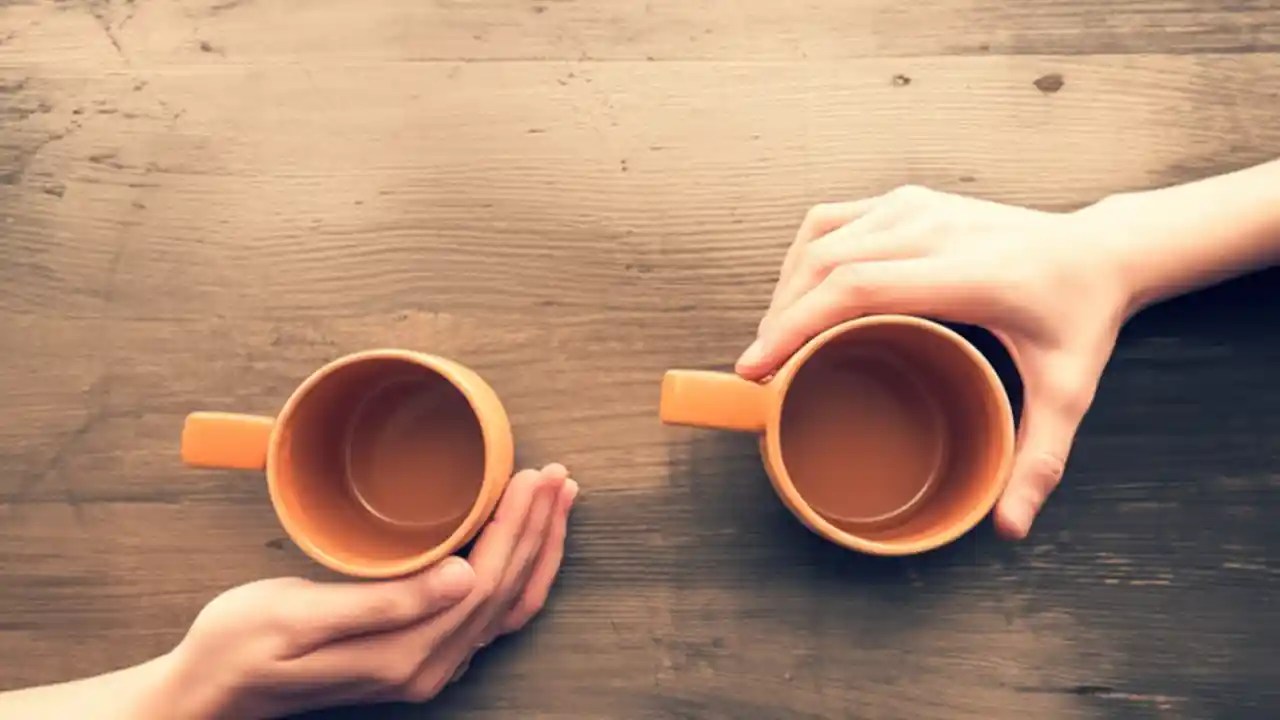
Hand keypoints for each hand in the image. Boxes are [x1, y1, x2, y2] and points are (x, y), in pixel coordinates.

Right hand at [167, 464, 577, 718]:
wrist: (211, 693)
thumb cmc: (240, 645)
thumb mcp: (295, 615)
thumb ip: (382, 603)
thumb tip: (461, 579)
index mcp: (404, 654)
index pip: (486, 580)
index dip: (517, 525)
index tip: (534, 476)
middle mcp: (427, 667)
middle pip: (507, 590)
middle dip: (538, 528)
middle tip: (557, 476)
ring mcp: (425, 667)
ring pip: (507, 606)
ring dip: (536, 549)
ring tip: (556, 500)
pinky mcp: (417, 657)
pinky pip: (489, 615)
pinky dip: (516, 572)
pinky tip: (520, 542)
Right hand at [738, 186, 1133, 539]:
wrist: (1097, 252)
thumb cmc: (1078, 320)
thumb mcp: (1067, 393)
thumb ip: (1039, 461)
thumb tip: (1007, 527)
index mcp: (973, 274)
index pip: (860, 288)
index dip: (796, 325)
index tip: (757, 367)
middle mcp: (938, 230)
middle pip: (827, 264)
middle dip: (779, 319)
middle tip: (760, 372)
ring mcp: (919, 207)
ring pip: (821, 239)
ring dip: (785, 289)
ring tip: (775, 340)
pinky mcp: (907, 200)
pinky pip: (831, 222)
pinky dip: (802, 258)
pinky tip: (799, 295)